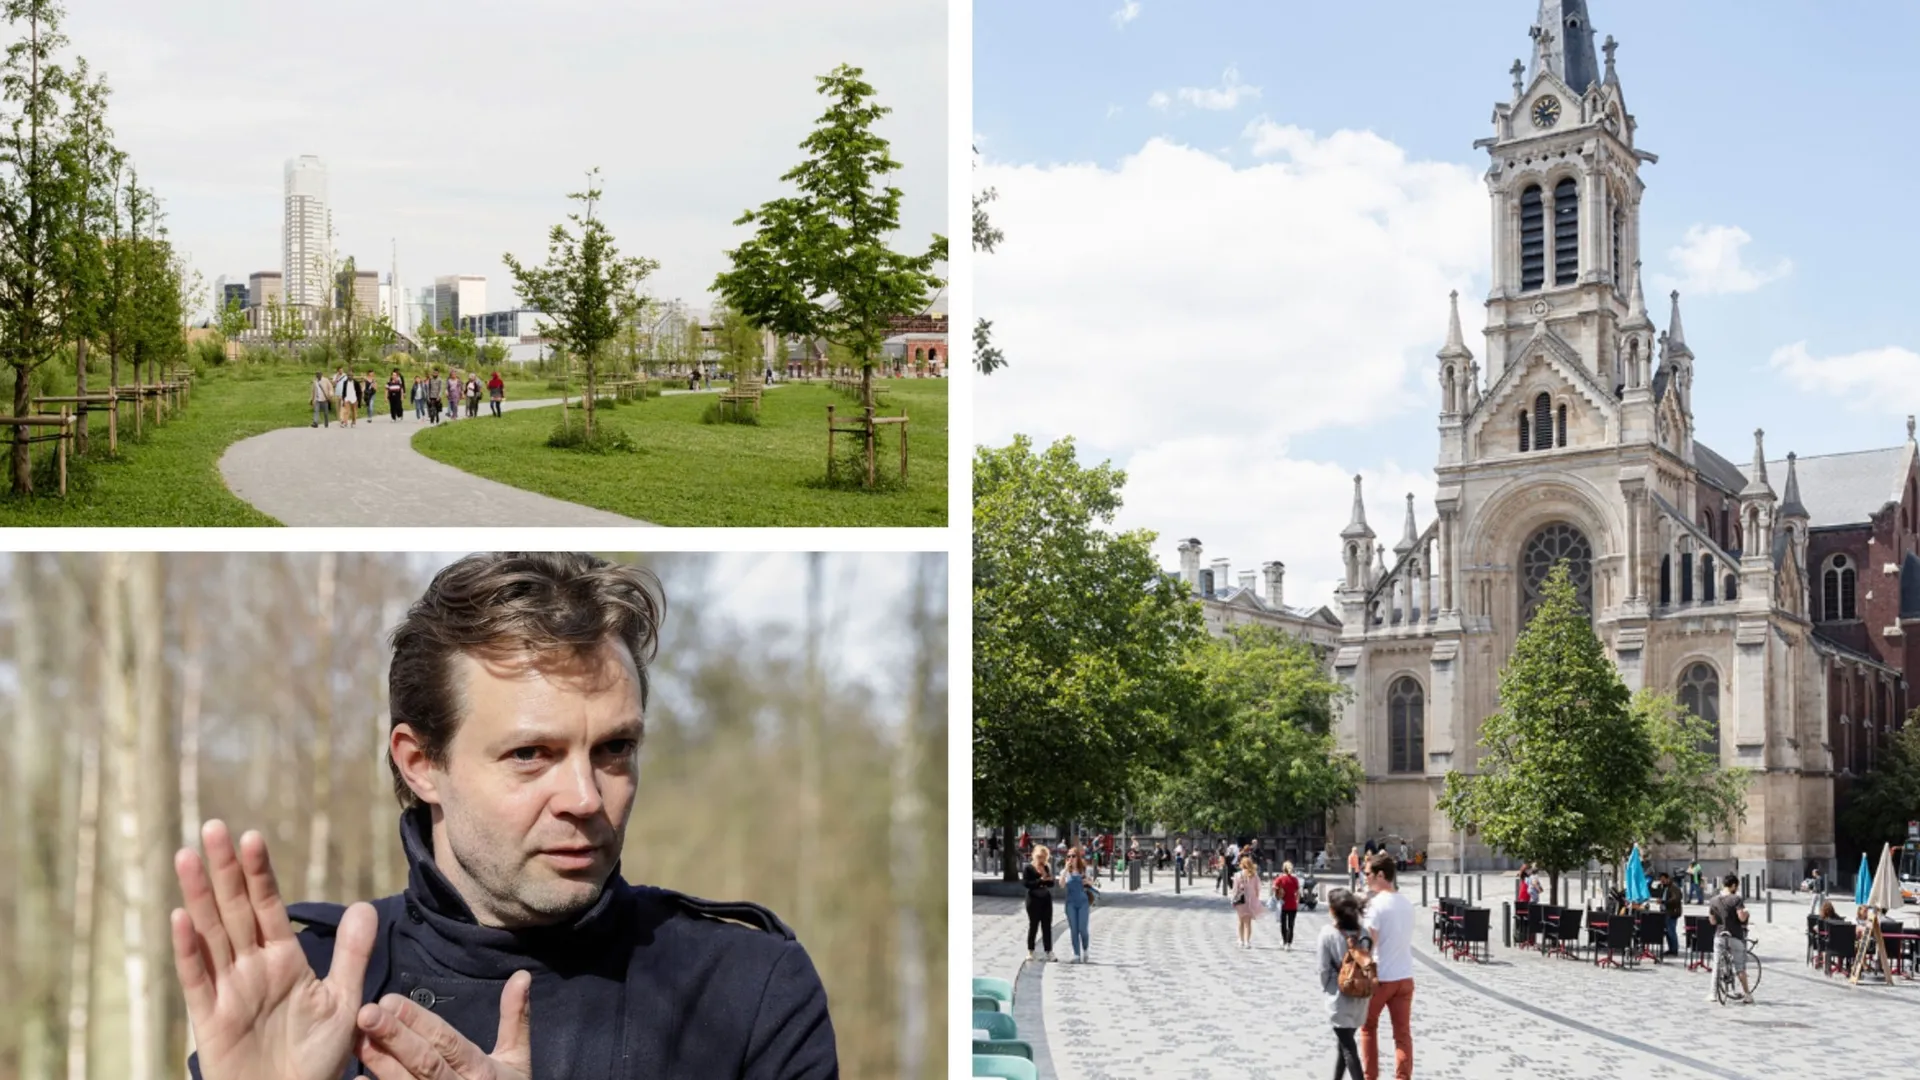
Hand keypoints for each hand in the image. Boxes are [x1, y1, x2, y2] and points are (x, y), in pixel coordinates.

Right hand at [171, 820, 375, 1079]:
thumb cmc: (318, 1060)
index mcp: (283, 960)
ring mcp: (228, 992)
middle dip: (225, 870)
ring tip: (188, 857)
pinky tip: (180, 919)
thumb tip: (364, 905)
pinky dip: (188, 950)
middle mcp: (251, 969)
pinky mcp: (210, 1020)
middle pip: (235, 911)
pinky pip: (197, 980)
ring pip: (210, 935)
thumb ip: (352, 953)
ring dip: (199, 897)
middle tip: (213, 827)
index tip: (252, 836)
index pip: (268, 907)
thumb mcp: (343, 1001)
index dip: (260, 873)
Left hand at [353, 970, 531, 1079]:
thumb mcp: (517, 1059)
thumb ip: (515, 1018)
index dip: (419, 1022)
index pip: (447, 1042)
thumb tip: (521, 976)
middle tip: (366, 1013)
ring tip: (358, 1041)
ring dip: (380, 1063)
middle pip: (424, 1062)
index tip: (390, 1000)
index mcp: (480, 1070)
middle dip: (394, 1037)